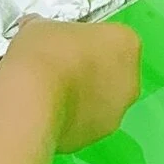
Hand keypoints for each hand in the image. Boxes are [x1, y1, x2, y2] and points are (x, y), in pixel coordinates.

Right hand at [0, 17, 141, 151]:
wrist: (31, 101)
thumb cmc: (43, 53)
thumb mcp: (39, 27)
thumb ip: (47, 30)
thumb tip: (35, 30)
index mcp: (126, 43)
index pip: (110, 37)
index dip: (86, 40)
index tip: (64, 45)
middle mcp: (131, 78)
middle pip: (112, 70)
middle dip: (90, 70)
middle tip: (58, 69)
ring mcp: (118, 111)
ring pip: (102, 99)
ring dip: (83, 97)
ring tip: (49, 96)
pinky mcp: (101, 136)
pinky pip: (88, 121)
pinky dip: (73, 118)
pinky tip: (49, 114)